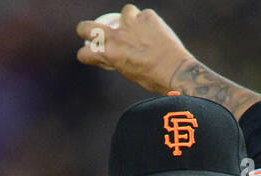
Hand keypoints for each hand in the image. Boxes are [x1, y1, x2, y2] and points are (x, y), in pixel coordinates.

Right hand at [75, 5, 191, 93]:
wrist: (176, 71)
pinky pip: (144, 15)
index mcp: (108, 55)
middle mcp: (115, 37)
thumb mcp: (128, 72)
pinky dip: (148, 23)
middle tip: (91, 32)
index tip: (90, 55)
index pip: (84, 53)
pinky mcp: (147, 16)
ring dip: (130, 20)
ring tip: (141, 31)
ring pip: (124, 13)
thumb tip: (110, 54)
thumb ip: (116, 59)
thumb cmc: (153, 77)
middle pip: (86, 27)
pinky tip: (156, 33)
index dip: (86, 55)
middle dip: (85, 30)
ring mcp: (131, 23)